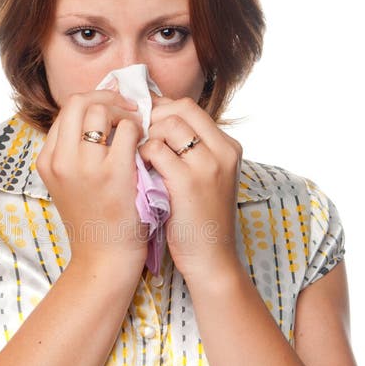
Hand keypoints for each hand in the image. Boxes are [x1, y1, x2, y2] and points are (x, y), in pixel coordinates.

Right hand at [36, 88, 148, 269]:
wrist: (104, 259)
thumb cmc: (95, 220)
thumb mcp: (70, 184)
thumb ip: (76, 151)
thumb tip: (99, 112)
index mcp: (48, 160)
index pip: (67, 110)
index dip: (94, 100)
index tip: (114, 107)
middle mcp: (62, 160)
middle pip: (81, 102)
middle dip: (109, 97)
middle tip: (129, 108)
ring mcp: (86, 166)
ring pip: (104, 111)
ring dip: (126, 113)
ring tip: (139, 128)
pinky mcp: (114, 174)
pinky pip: (129, 131)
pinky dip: (141, 131)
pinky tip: (147, 144)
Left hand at [138, 93, 244, 280]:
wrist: (211, 258)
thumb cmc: (200, 219)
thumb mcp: (206, 178)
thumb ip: (190, 151)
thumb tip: (156, 122)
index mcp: (228, 146)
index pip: (190, 107)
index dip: (161, 109)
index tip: (143, 121)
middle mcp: (223, 150)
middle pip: (180, 109)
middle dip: (152, 118)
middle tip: (136, 136)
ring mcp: (207, 165)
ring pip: (168, 125)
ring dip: (146, 136)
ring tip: (139, 156)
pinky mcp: (188, 182)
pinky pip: (155, 150)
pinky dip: (141, 155)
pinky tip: (139, 170)